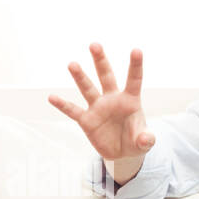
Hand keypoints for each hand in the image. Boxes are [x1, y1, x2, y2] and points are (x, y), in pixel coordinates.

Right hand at [48, 42, 155, 159]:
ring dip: (80, 77)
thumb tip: (146, 140)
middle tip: (94, 45)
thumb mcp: (144, 143)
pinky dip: (62, 105)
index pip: (134, 79)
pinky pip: (73, 110)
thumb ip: (146, 139)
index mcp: (130, 100)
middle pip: (106, 76)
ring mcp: (98, 108)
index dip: (136, 65)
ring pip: (88, 88)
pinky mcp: (86, 120)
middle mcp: (112, 99)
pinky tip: (51, 97)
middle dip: (100, 61)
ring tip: (72, 64)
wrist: (121, 154)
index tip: (136, 50)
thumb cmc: (135, 141)